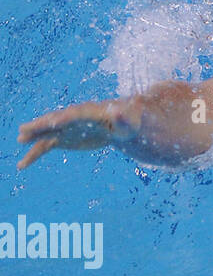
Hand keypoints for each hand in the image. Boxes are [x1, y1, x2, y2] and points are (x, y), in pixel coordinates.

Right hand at [16, 96, 143, 169]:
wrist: (122, 126)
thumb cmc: (130, 121)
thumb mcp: (130, 120)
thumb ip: (124, 116)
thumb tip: (121, 109)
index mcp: (90, 111)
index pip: (75, 114)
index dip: (66, 118)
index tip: (54, 123)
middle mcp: (73, 117)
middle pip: (56, 120)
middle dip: (42, 124)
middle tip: (25, 129)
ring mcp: (65, 128)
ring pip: (46, 133)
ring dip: (33, 136)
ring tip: (20, 139)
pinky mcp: (63, 139)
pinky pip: (45, 146)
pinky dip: (33, 154)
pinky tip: (22, 165)